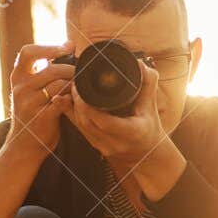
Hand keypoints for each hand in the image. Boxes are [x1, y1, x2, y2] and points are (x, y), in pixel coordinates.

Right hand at [5, 43, 73, 161]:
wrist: (24, 144)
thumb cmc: (33, 111)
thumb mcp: (31, 87)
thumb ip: (46, 68)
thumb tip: (70, 44)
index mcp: (18, 77)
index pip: (28, 52)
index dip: (49, 47)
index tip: (67, 48)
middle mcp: (21, 88)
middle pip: (51, 69)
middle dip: (71, 70)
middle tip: (81, 74)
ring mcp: (29, 103)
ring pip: (59, 85)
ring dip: (73, 85)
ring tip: (79, 88)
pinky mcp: (40, 117)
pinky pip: (61, 102)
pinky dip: (71, 99)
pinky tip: (74, 100)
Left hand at [68, 62, 186, 199]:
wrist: (147, 154)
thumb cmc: (150, 127)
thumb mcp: (151, 106)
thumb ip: (148, 84)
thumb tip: (139, 63)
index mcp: (132, 132)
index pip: (105, 122)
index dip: (89, 107)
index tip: (83, 89)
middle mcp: (117, 143)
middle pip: (88, 123)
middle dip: (77, 103)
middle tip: (75, 84)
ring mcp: (105, 148)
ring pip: (81, 127)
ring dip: (73, 108)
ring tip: (72, 90)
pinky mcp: (96, 147)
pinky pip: (80, 130)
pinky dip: (72, 115)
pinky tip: (66, 102)